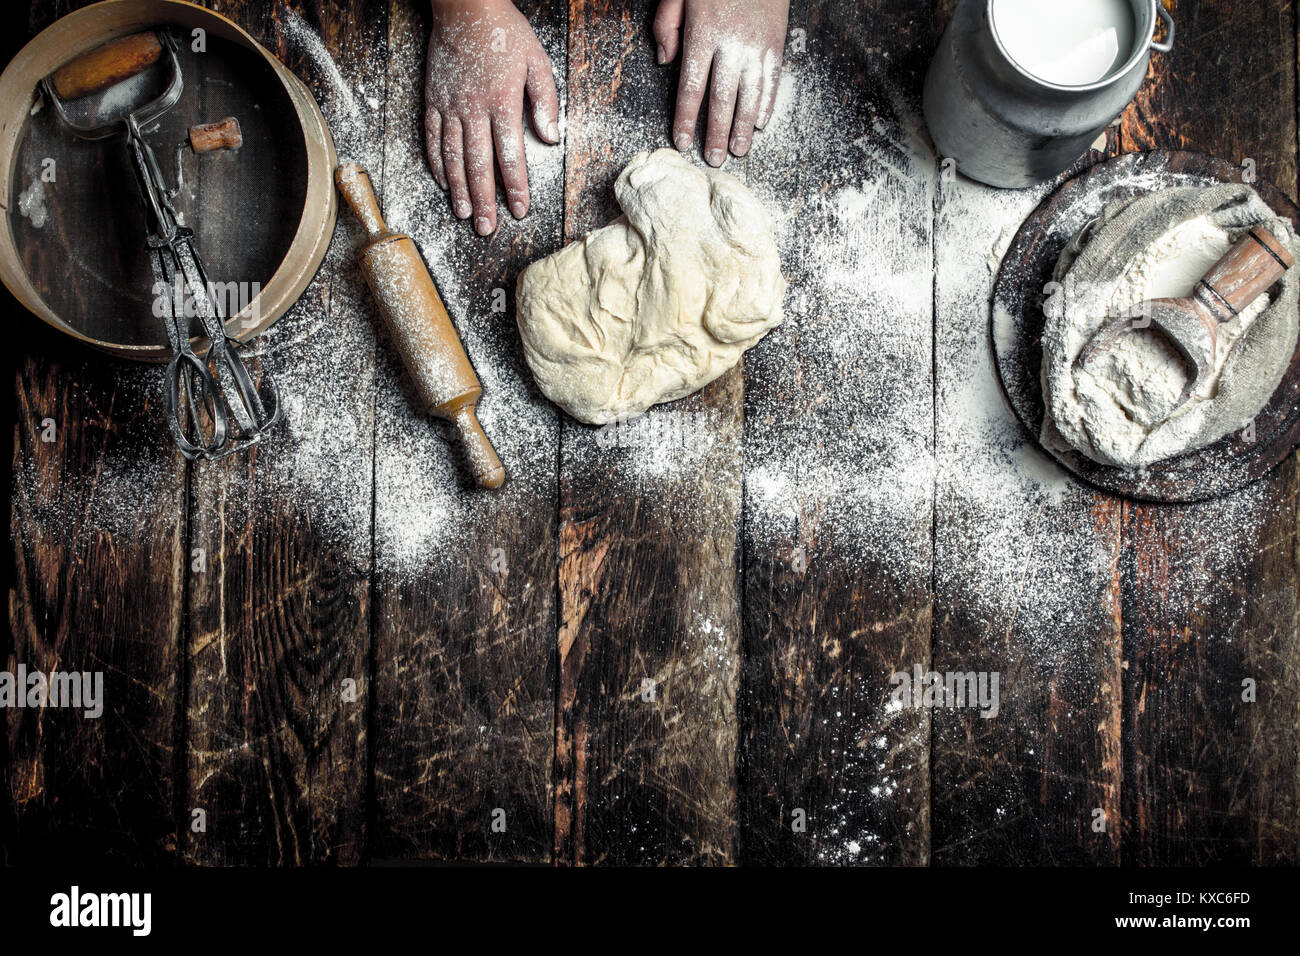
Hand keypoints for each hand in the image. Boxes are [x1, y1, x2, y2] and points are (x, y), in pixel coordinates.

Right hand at [425, 0, 559, 234]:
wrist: (464, 6)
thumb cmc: (505, 32)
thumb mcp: (537, 60)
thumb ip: (545, 100)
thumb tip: (550, 136)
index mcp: (502, 103)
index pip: (510, 155)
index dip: (516, 187)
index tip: (520, 210)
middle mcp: (473, 109)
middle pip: (479, 165)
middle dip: (484, 201)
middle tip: (487, 229)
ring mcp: (450, 106)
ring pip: (452, 156)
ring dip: (459, 189)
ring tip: (464, 215)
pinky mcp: (433, 99)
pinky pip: (432, 138)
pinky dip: (437, 164)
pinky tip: (443, 184)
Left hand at [653, 0, 788, 165]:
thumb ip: (665, 26)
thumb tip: (664, 61)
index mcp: (703, 34)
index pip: (691, 87)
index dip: (686, 119)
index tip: (683, 142)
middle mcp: (731, 44)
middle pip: (722, 99)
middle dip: (717, 133)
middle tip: (714, 160)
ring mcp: (757, 44)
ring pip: (750, 95)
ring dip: (745, 127)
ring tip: (739, 150)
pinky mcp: (776, 40)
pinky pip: (772, 79)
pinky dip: (767, 104)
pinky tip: (761, 123)